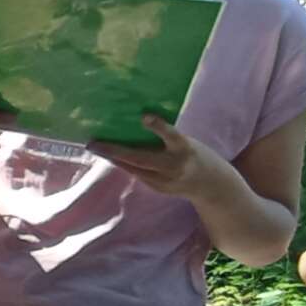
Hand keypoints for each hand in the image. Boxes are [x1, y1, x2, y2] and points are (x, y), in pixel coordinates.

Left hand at [92, 115, 232, 201]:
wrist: (211, 184)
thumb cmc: (194, 154)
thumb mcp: (185, 141)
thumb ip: (166, 137)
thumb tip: (137, 123)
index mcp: (184, 147)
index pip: (171, 135)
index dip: (158, 126)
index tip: (145, 116)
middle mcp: (174, 165)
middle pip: (141, 158)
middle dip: (115, 151)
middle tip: (94, 143)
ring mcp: (166, 181)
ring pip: (134, 169)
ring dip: (114, 158)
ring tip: (96, 147)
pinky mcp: (159, 189)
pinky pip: (138, 174)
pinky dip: (124, 164)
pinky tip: (111, 156)